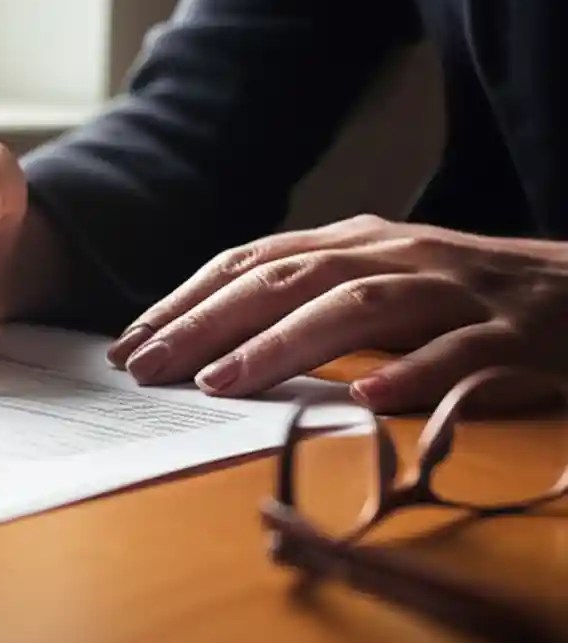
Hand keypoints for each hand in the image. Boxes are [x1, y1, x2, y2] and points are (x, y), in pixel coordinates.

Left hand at [106, 214, 567, 411]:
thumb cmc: (469, 300)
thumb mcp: (380, 288)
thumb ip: (308, 303)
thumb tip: (211, 345)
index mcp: (358, 243)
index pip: (251, 262)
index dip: (185, 301)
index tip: (127, 344)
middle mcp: (396, 254)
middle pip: (287, 277)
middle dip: (207, 322)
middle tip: (145, 367)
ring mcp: (456, 289)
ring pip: (359, 305)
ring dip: (283, 344)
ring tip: (220, 383)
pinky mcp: (516, 333)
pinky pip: (460, 353)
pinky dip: (413, 373)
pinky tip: (366, 399)